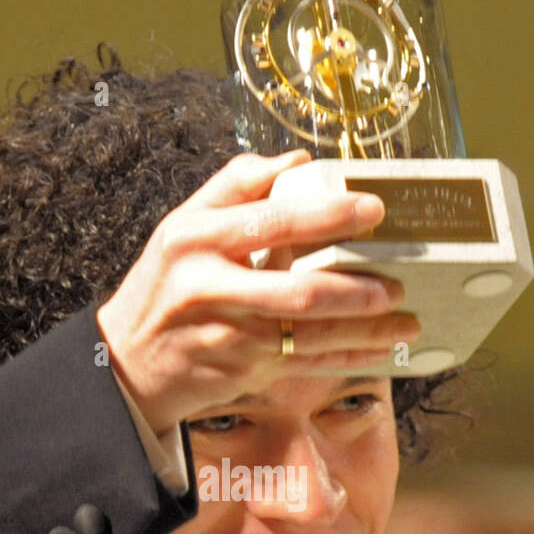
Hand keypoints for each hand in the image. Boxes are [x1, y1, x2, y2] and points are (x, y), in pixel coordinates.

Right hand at [96, 149, 418, 434]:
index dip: (327, 216)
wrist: (127, 361)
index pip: (271, 223)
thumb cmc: (165, 285)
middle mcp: (209, 290)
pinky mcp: (239, 372)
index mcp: (196, 240)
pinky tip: (380, 350)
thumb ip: (236, 188)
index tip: (373, 208)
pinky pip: (305, 365)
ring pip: (308, 338)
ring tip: (407, 321)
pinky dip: (347, 359)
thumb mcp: (181, 225)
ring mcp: (226, 338)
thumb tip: (296, 160)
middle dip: (355, 290)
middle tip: (397, 284)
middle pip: (296, 293)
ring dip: (365, 333)